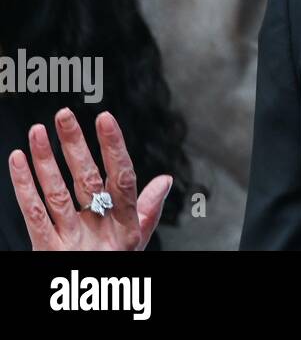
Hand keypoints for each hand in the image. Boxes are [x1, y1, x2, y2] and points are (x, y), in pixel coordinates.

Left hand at [7, 107, 171, 250]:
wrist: (90, 304)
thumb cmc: (114, 265)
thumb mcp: (136, 241)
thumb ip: (148, 208)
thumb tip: (165, 179)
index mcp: (125, 225)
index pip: (121, 180)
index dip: (114, 149)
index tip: (106, 119)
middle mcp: (99, 231)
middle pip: (86, 182)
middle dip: (75, 145)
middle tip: (65, 114)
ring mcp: (71, 241)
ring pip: (56, 194)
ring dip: (46, 160)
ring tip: (38, 130)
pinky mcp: (46, 250)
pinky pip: (33, 214)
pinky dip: (23, 186)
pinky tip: (18, 161)